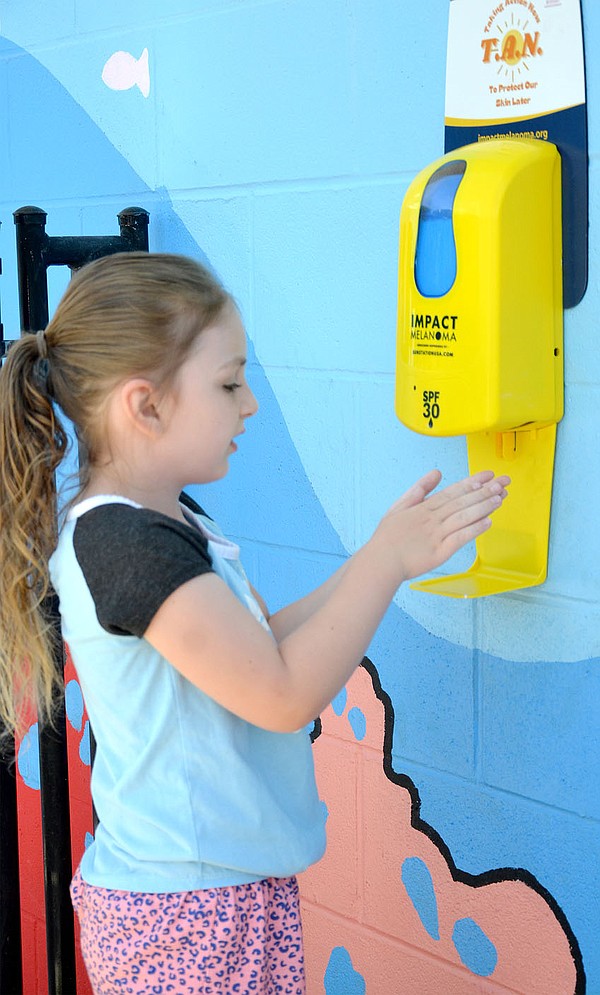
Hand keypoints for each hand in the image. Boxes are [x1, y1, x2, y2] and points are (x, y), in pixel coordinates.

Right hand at [372, 470, 509, 582]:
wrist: (380, 561)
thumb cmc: (388, 537)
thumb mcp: (399, 506)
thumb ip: (420, 489)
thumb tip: (437, 472)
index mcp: (424, 508)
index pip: (453, 491)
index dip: (472, 482)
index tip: (488, 475)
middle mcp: (432, 519)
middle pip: (462, 502)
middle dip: (484, 491)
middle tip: (503, 482)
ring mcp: (437, 535)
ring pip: (464, 517)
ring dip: (483, 507)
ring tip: (500, 498)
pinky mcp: (439, 553)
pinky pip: (460, 538)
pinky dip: (474, 530)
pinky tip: (488, 522)